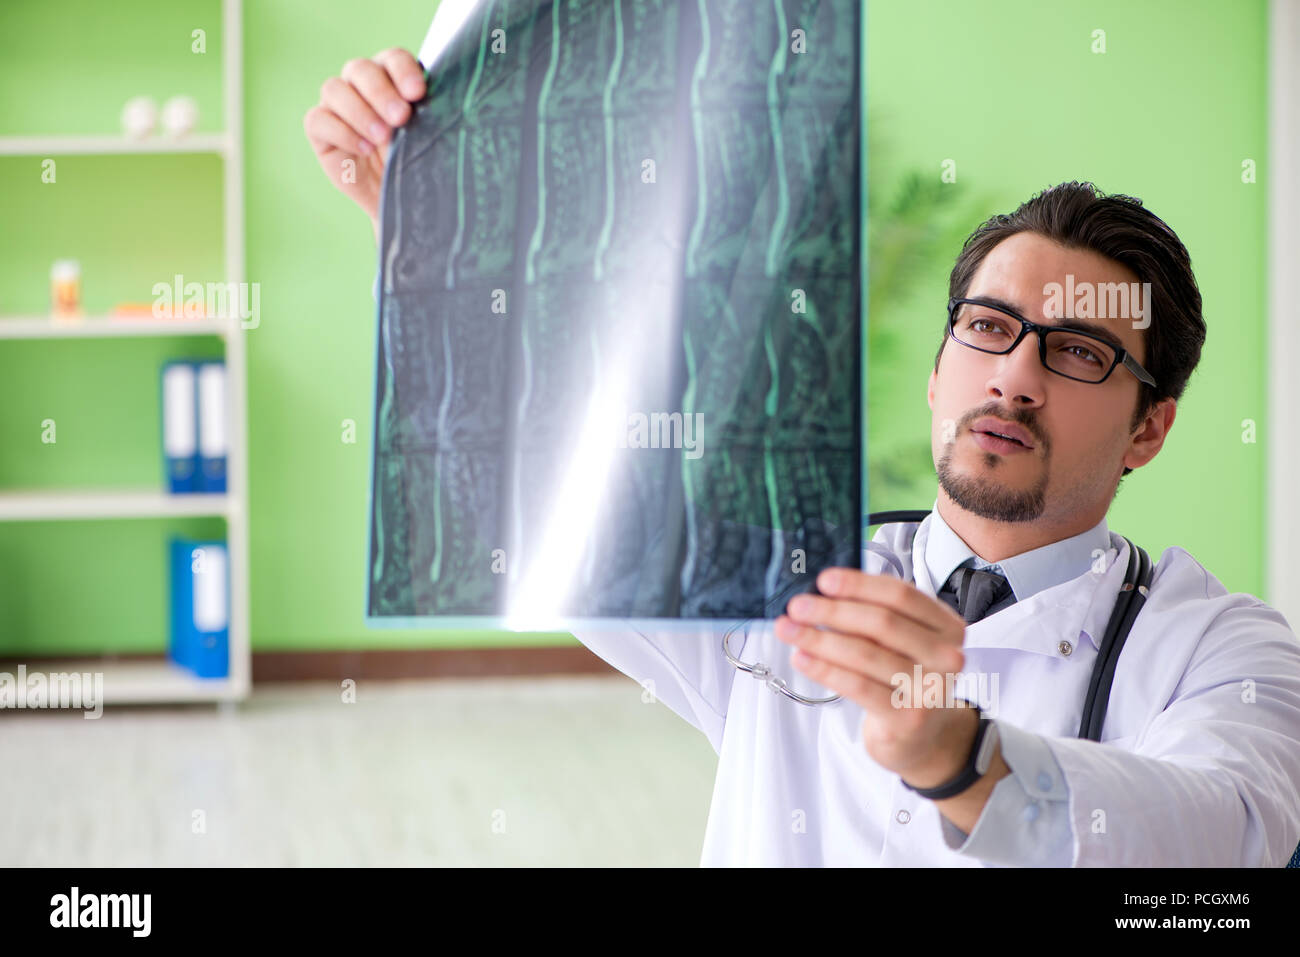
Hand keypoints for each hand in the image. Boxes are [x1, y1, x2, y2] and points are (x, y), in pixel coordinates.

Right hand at [303, 48, 426, 238]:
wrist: (400, 199)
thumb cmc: (417, 163)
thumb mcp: (429, 140)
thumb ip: (429, 116)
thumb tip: (434, 102)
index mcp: (391, 78)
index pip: (392, 59)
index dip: (403, 70)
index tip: (417, 93)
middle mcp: (360, 85)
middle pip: (360, 69)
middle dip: (381, 92)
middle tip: (401, 117)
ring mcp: (336, 105)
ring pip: (334, 89)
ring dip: (360, 111)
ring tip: (382, 137)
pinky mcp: (319, 129)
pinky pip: (319, 119)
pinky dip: (342, 132)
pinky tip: (364, 149)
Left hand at [774, 568, 977, 785]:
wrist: (923, 736)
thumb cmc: (905, 677)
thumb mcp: (903, 641)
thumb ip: (875, 615)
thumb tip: (823, 595)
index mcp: (947, 626)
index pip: (900, 595)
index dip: (859, 585)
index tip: (824, 581)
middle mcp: (946, 656)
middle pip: (882, 623)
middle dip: (832, 612)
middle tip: (797, 607)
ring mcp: (930, 689)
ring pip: (864, 654)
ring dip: (819, 640)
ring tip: (789, 631)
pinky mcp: (907, 718)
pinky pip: (857, 686)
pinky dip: (824, 669)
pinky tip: (800, 658)